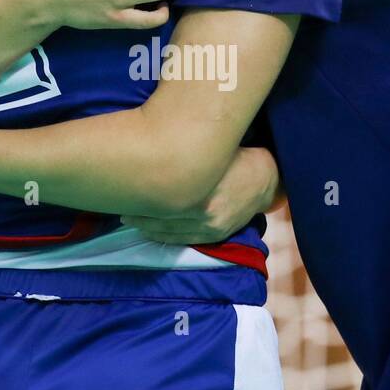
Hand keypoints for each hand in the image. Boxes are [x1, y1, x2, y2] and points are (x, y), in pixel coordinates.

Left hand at [121, 147, 281, 243]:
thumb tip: (158, 149)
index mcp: (204, 190)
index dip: (142, 199)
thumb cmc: (239, 158)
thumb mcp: (214, 152)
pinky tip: (151, 234)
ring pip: (172, 232)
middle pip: (164, 217)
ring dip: (148, 228)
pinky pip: (185, 240)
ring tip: (130, 221)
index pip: (164, 200)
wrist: (268, 180)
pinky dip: (166, 238)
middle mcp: (205, 211)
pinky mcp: (216, 234)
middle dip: (140, 214)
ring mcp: (211, 226)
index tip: (125, 193)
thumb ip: (192, 157)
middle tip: (121, 208)